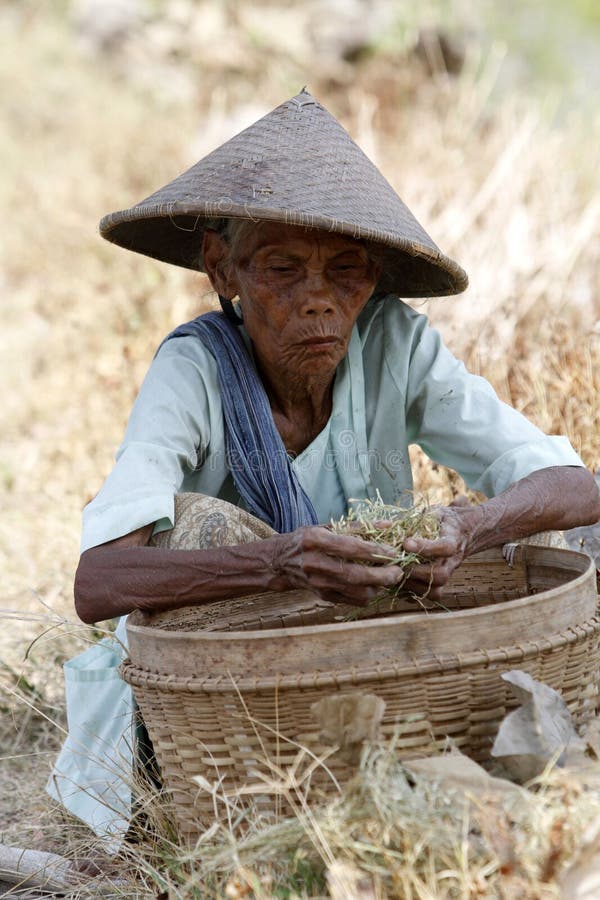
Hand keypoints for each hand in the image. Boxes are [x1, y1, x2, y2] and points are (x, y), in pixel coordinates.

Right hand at [268, 525, 408, 606]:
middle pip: (355, 574)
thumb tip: (389, 525)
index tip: (394, 552)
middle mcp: (315, 563)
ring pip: (356, 591)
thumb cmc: (308, 540)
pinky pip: (352, 600)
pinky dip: (368, 594)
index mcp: (316, 540)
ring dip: (378, 587)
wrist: (281, 562)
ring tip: (390, 577)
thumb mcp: (327, 527)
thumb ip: (358, 526)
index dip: (376, 551)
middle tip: (399, 571)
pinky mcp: (322, 596)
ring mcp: (318, 583)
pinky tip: (375, 585)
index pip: (351, 548)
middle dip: (382, 575)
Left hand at [402, 497, 476, 598]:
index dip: (426, 547)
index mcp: (453, 539)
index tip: (406, 542)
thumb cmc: (444, 520)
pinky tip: (400, 584)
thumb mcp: (435, 512)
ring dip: (412, 584)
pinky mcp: (442, 582)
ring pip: (435, 589)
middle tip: (397, 563)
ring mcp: (449, 573)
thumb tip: (385, 525)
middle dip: (415, 571)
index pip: (445, 547)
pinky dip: (414, 594)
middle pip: (440, 574)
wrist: (465, 531)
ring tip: (396, 574)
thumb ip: (417, 517)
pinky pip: (432, 596)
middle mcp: (453, 560)